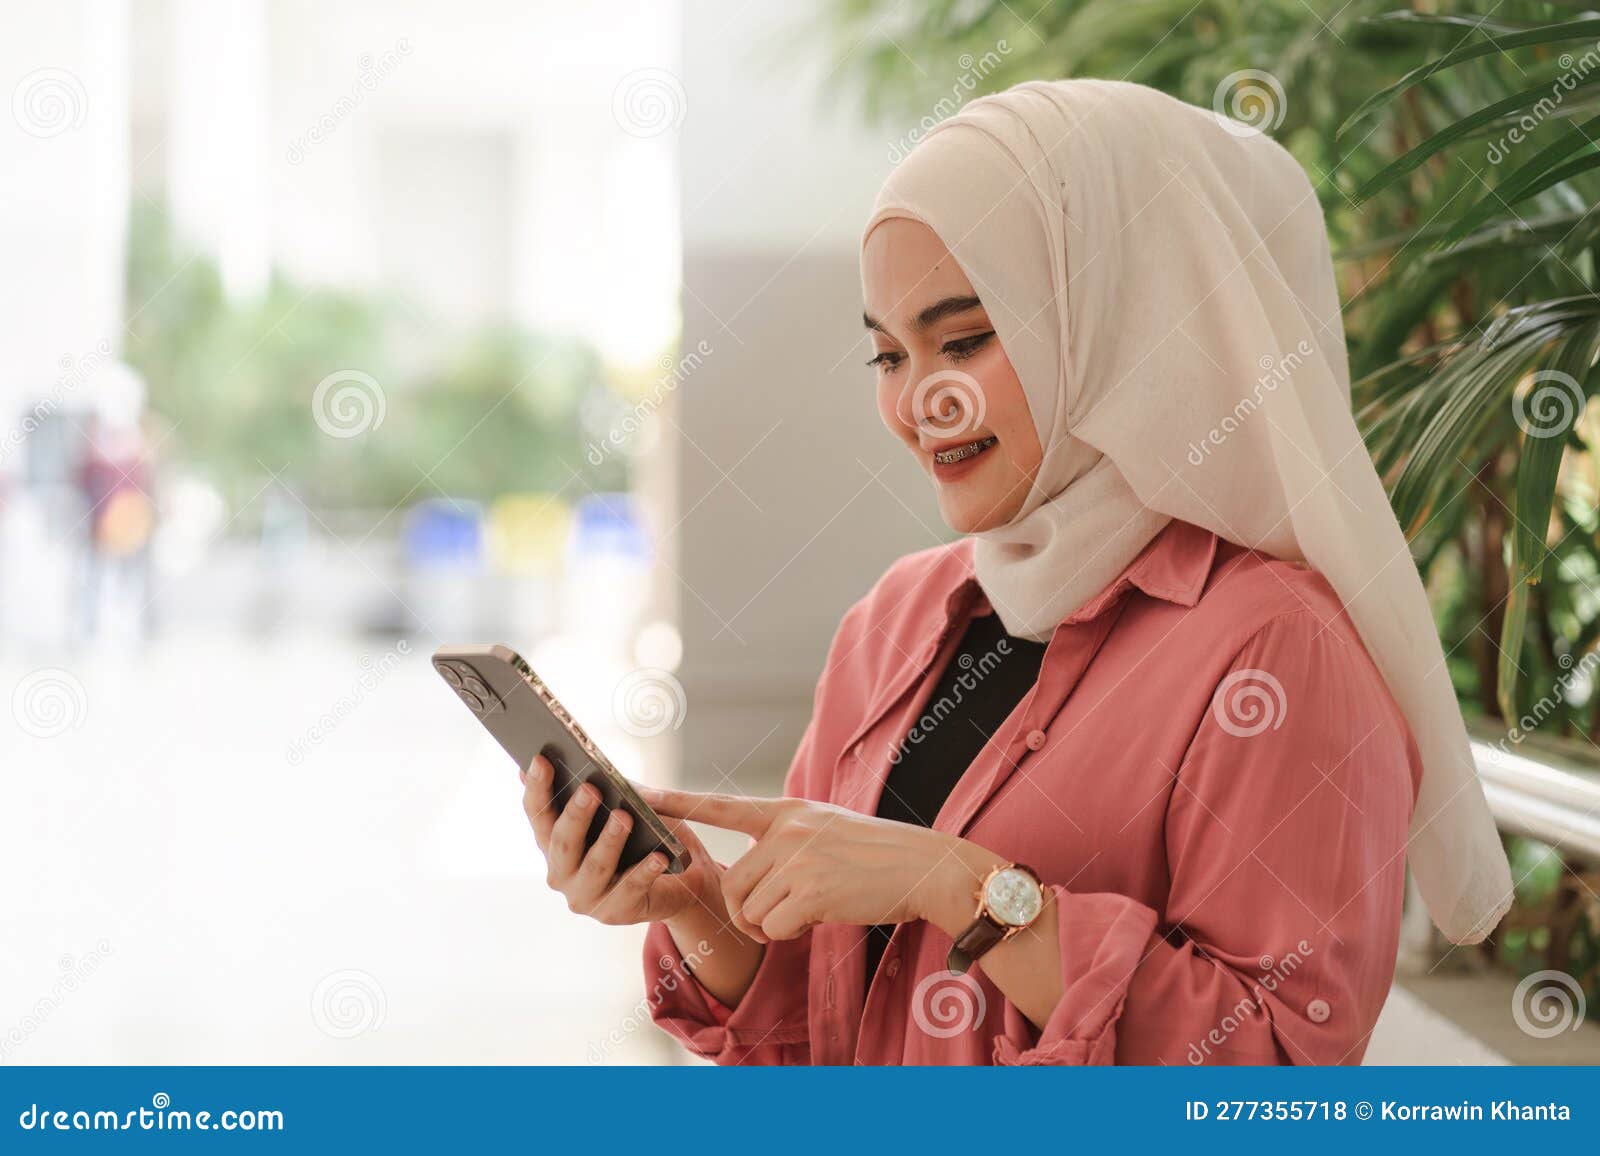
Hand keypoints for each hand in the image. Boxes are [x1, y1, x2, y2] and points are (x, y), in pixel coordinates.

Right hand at [519, 755, 726, 927]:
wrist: (677, 881)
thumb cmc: (643, 838)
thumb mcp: (623, 806)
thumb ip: (603, 788)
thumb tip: (586, 759)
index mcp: (554, 843)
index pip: (537, 814)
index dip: (537, 787)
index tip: (540, 759)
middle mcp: (561, 872)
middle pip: (562, 842)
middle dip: (576, 814)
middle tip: (591, 789)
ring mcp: (585, 896)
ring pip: (595, 867)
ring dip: (610, 841)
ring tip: (625, 817)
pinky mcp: (616, 913)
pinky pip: (632, 888)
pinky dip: (645, 870)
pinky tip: (659, 856)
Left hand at [638, 787, 999, 942]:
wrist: (927, 867)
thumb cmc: (880, 858)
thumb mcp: (829, 832)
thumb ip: (788, 845)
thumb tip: (755, 894)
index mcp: (788, 811)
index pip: (722, 806)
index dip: (676, 802)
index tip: (637, 789)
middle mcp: (787, 829)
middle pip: (733, 884)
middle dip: (750, 912)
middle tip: (785, 915)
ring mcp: (798, 857)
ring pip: (750, 910)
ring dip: (772, 925)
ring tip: (807, 914)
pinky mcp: (810, 889)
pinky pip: (773, 928)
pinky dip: (792, 935)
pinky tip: (820, 919)